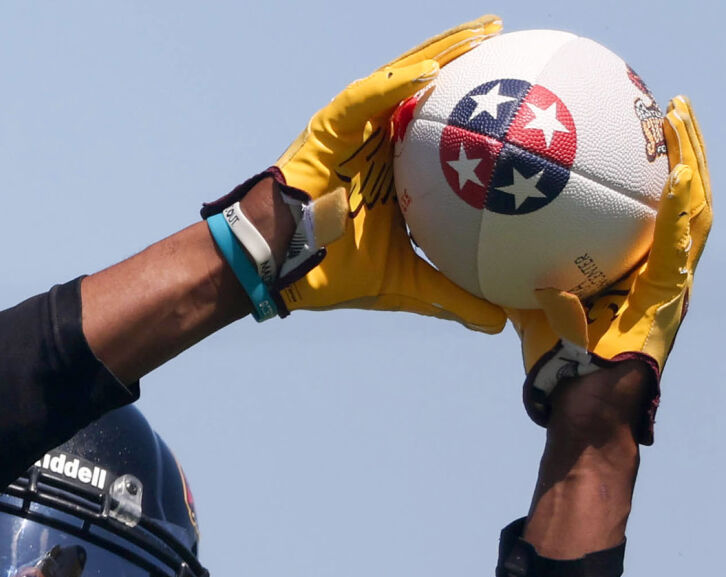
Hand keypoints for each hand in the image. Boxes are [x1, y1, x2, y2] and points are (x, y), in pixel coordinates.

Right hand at [276, 18, 507, 328]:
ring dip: (441, 50)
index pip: (441, 127)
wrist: (282, 268)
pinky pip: (368, 97)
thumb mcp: (405, 282)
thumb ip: (451, 295)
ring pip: (402, 77)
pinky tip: (431, 71)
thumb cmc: (333, 270)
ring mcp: (355, 129)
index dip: (474, 105)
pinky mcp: (330, 126)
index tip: (514, 92)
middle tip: (502, 33)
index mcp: (397, 167)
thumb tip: (498, 322)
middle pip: (426, 87)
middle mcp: (379, 140)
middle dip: (464, 54)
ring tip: (480, 32)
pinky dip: (397, 82)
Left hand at [508, 97, 711, 441]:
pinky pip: (679, 245)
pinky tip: (677, 174)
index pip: (652, 208)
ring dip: (691, 160)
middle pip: (683, 196)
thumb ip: (523, 274)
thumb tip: (486, 242)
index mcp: (639, 270)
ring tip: (679, 118)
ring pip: (695, 209)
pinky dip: (679, 209)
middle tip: (670, 105)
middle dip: (682, 147)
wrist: (583, 410)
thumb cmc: (558, 368)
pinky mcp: (672, 299)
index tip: (641, 126)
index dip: (653, 168)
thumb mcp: (535, 307)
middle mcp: (663, 271)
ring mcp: (673, 285)